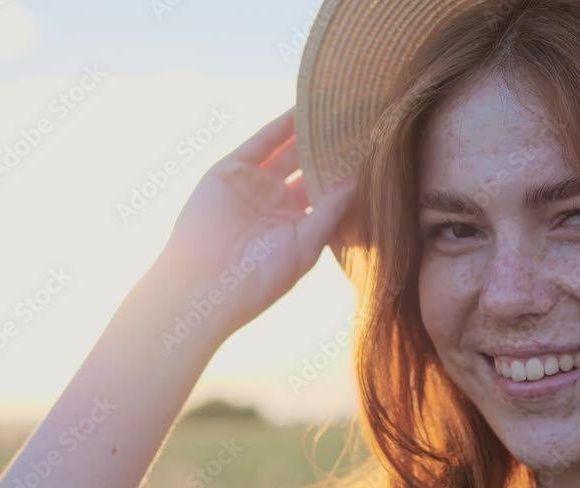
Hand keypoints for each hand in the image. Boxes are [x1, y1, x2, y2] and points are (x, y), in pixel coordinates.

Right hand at [156, 107, 355, 333]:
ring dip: (308, 132)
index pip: (326, 192)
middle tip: (359, 125)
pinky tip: (302, 111)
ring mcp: (253, 185)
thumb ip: (330, 212)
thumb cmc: (259, 278)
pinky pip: (261, 143)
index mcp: (295, 225)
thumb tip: (357, 182)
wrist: (206, 285)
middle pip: (309, 167)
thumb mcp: (305, 245)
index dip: (345, 174)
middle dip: (330, 149)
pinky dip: (280, 127)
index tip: (374, 155)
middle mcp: (275, 202)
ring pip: (287, 151)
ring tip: (336, 111)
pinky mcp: (231, 170)